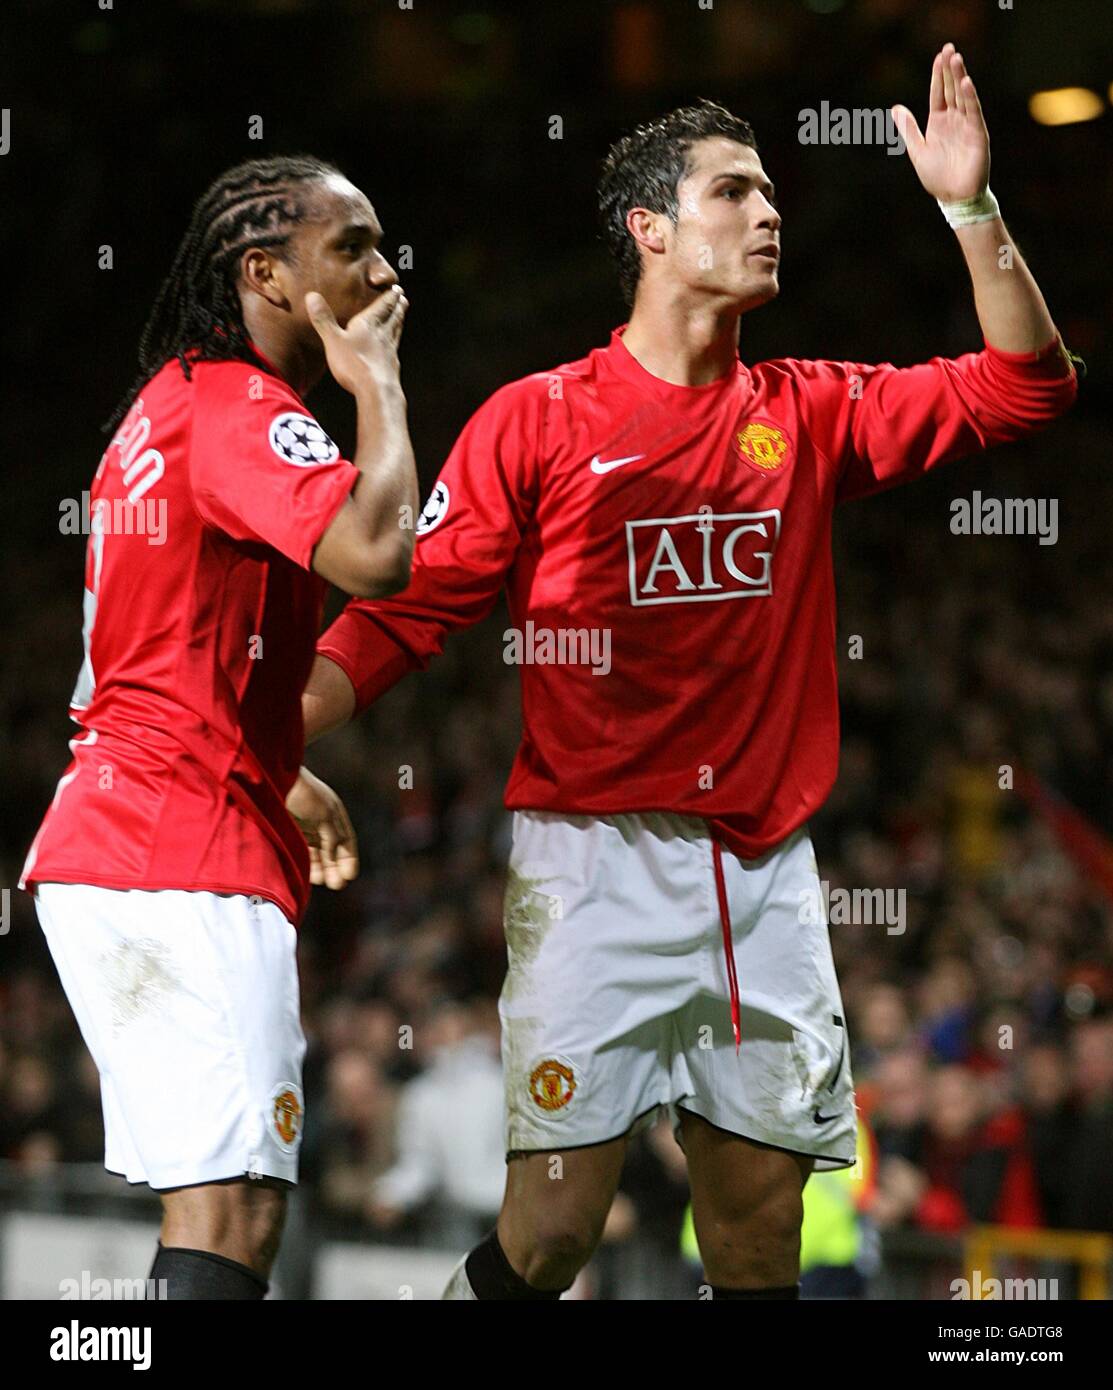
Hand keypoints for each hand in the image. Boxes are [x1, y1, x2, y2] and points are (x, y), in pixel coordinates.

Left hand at [286, 766, 358, 889]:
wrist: (271, 777)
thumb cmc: (302, 792)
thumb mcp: (325, 814)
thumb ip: (333, 838)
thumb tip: (336, 860)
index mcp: (333, 813)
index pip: (346, 840)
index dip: (349, 858)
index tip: (348, 876)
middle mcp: (319, 821)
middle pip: (330, 849)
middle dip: (334, 867)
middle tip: (336, 885)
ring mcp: (301, 826)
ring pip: (314, 852)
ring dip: (319, 867)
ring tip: (322, 880)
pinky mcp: (284, 831)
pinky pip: (298, 851)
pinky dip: (303, 862)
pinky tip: (305, 873)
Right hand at [305, 284, 407, 395]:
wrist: (376, 391)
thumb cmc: (354, 364)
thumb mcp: (333, 340)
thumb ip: (324, 320)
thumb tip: (311, 296)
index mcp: (369, 325)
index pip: (382, 307)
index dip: (389, 297)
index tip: (397, 288)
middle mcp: (382, 336)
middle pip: (393, 318)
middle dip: (397, 307)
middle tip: (403, 299)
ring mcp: (389, 352)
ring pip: (396, 333)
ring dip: (399, 322)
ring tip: (402, 316)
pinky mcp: (392, 368)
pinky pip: (395, 351)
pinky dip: (395, 345)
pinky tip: (394, 349)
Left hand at [891, 42, 989, 203]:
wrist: (954, 197)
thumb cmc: (937, 177)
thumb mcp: (917, 150)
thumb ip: (908, 129)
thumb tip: (895, 108)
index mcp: (939, 122)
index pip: (938, 93)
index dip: (938, 75)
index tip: (939, 56)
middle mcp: (954, 120)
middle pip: (951, 89)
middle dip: (950, 69)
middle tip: (949, 48)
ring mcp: (966, 125)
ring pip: (962, 96)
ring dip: (959, 77)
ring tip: (956, 59)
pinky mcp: (977, 134)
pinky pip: (973, 112)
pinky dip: (970, 98)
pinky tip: (966, 83)